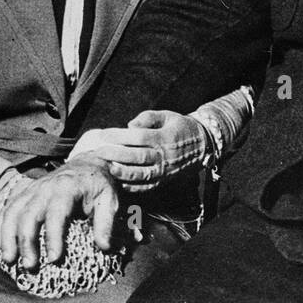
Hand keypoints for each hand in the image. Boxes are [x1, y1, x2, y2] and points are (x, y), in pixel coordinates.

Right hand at [0, 159, 118, 271]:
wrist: (86, 165)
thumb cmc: (98, 186)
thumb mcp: (109, 200)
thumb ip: (106, 222)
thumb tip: (104, 247)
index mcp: (67, 188)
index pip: (57, 214)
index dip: (53, 237)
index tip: (54, 259)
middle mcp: (45, 187)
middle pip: (29, 214)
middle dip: (26, 242)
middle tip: (30, 266)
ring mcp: (31, 189)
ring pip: (12, 212)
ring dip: (8, 237)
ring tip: (9, 260)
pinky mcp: (23, 193)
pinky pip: (6, 209)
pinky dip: (0, 227)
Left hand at [69, 110, 206, 192]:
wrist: (203, 145)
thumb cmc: (180, 127)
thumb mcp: (167, 115)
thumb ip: (148, 117)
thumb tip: (129, 125)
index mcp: (164, 137)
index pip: (138, 137)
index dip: (119, 136)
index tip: (104, 135)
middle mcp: (165, 155)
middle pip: (137, 156)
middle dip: (116, 154)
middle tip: (99, 151)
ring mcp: (165, 169)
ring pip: (142, 174)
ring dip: (123, 172)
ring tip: (108, 167)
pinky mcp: (165, 180)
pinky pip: (147, 186)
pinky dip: (133, 186)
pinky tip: (120, 182)